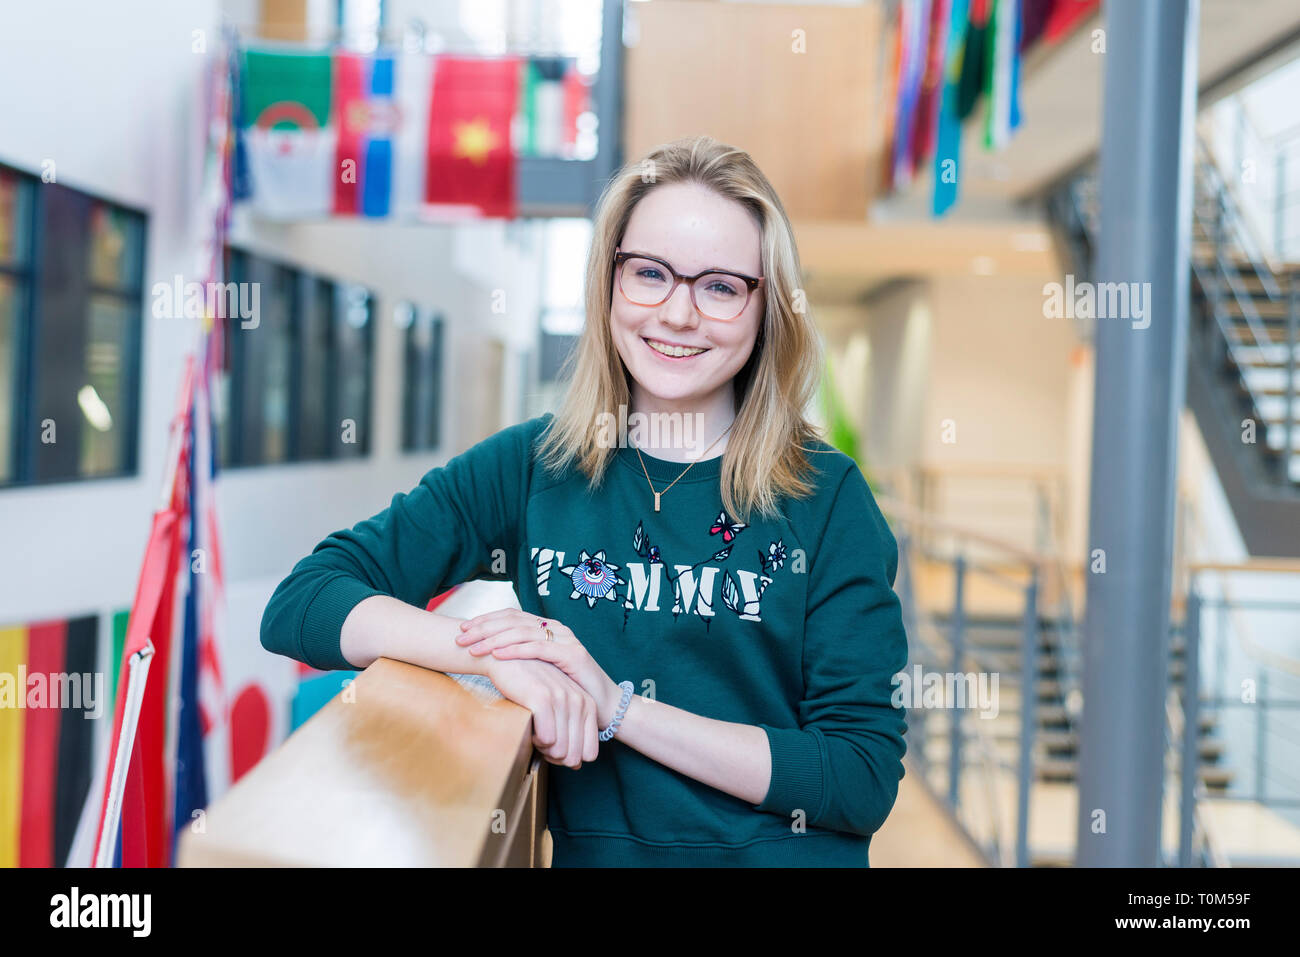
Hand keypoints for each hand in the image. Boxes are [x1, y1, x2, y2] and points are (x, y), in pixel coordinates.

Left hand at [459, 610, 622, 727]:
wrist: (604, 706)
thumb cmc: (569, 690)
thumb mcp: (540, 672)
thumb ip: (522, 661)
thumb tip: (489, 659)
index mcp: (545, 628)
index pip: (510, 616)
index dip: (485, 620)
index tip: (462, 630)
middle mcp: (555, 628)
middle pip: (513, 620)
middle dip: (483, 628)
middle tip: (461, 638)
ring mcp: (565, 638)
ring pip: (522, 632)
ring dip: (494, 639)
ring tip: (473, 647)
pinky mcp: (572, 653)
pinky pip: (538, 648)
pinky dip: (515, 650)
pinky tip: (497, 655)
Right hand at [483, 655, 598, 768]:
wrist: (507, 660)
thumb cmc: (531, 687)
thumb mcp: (559, 707)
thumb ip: (571, 732)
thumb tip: (575, 764)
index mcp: (588, 705)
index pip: (589, 753)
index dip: (570, 758)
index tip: (555, 749)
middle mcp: (579, 701)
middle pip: (573, 756)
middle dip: (556, 758)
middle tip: (541, 745)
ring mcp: (562, 699)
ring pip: (559, 750)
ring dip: (543, 750)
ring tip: (534, 733)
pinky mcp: (542, 698)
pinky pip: (545, 738)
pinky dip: (534, 740)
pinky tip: (529, 726)